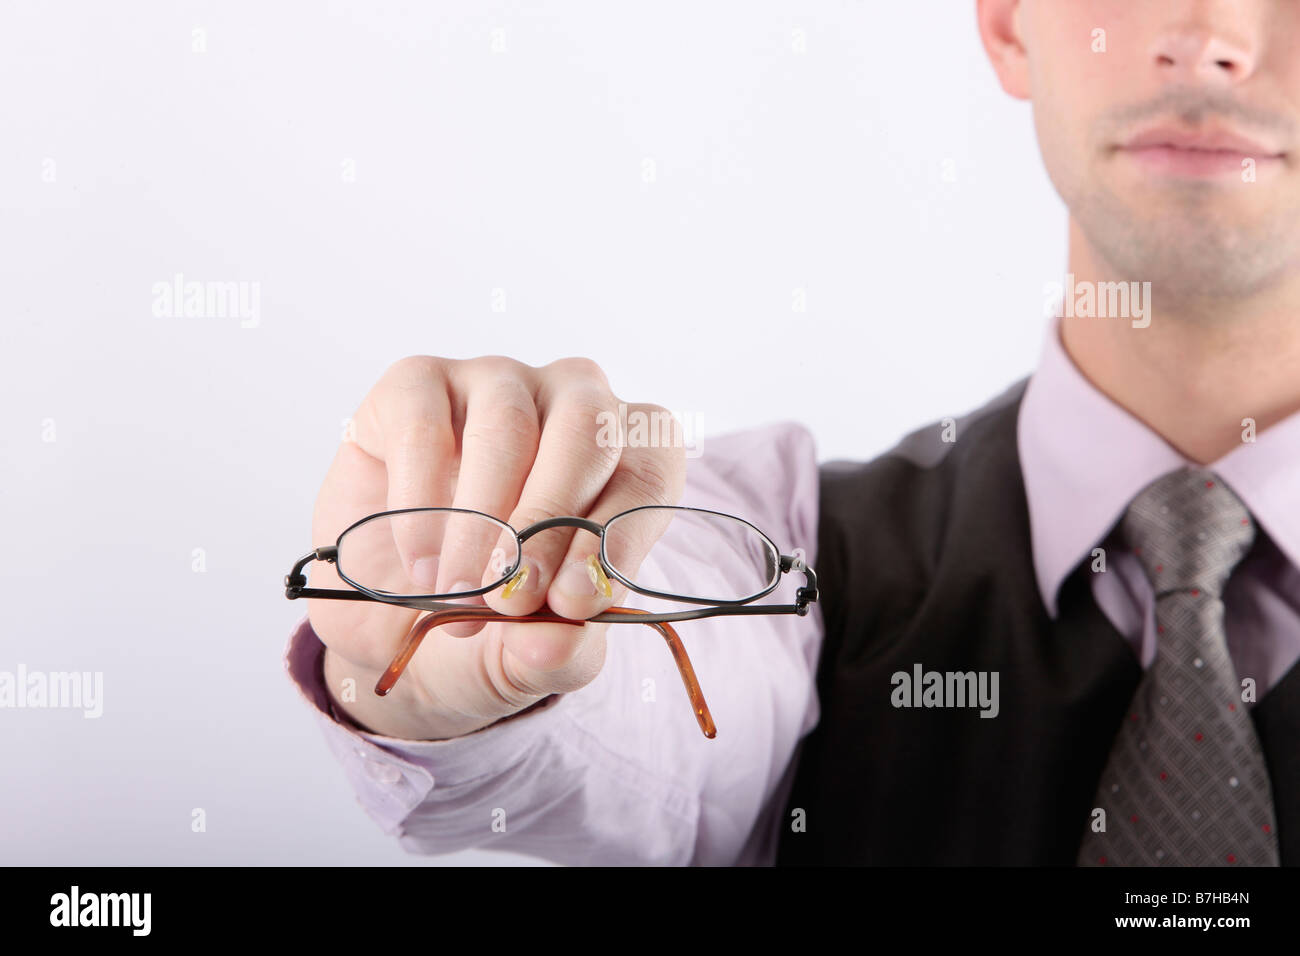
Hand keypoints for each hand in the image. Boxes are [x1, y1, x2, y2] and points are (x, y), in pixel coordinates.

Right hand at [308, 355, 685, 739]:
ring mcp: (495, 383)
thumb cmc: (487, 618)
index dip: (615, 539)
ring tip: (460, 594)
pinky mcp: (417, 384)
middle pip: (588, 429)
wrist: (392, 624)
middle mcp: (572, 401)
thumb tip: (558, 638)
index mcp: (628, 455)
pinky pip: (425, 425)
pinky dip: (421, 499)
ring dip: (483, 521)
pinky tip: (421, 561)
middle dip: (552, 521)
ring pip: (508, 425)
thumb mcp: (535, 653)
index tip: (575, 605)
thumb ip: (561, 649)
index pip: (648, 476)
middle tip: (514, 599)